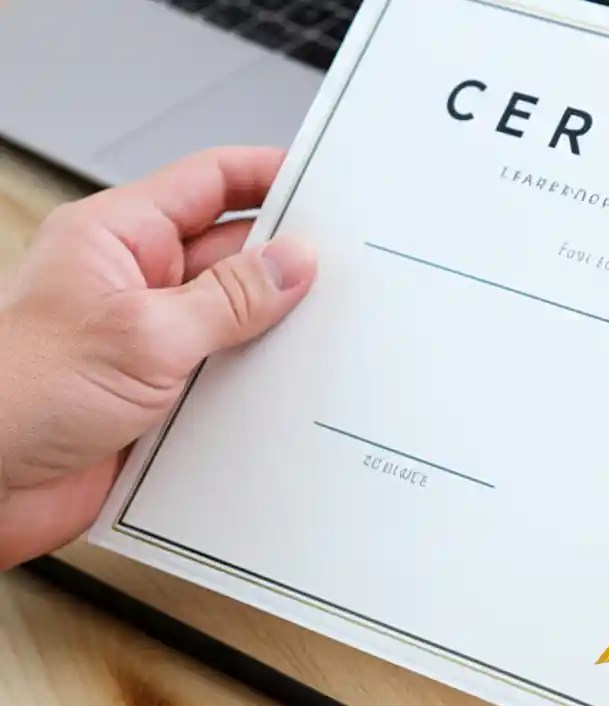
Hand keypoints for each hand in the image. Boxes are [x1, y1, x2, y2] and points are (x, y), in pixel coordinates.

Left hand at [0, 147, 316, 568]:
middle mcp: (135, 281)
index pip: (209, 182)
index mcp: (116, 237)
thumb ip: (229, 298)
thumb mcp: (144, 336)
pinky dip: (258, 381)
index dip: (269, 176)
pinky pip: (227, 374)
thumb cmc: (13, 396)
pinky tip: (287, 389)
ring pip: (236, 319)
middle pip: (231, 253)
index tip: (324, 183)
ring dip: (272, 331)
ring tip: (319, 334)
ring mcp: (149, 338)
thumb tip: (293, 261)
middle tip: (344, 272)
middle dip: (284, 264)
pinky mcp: (161, 393)